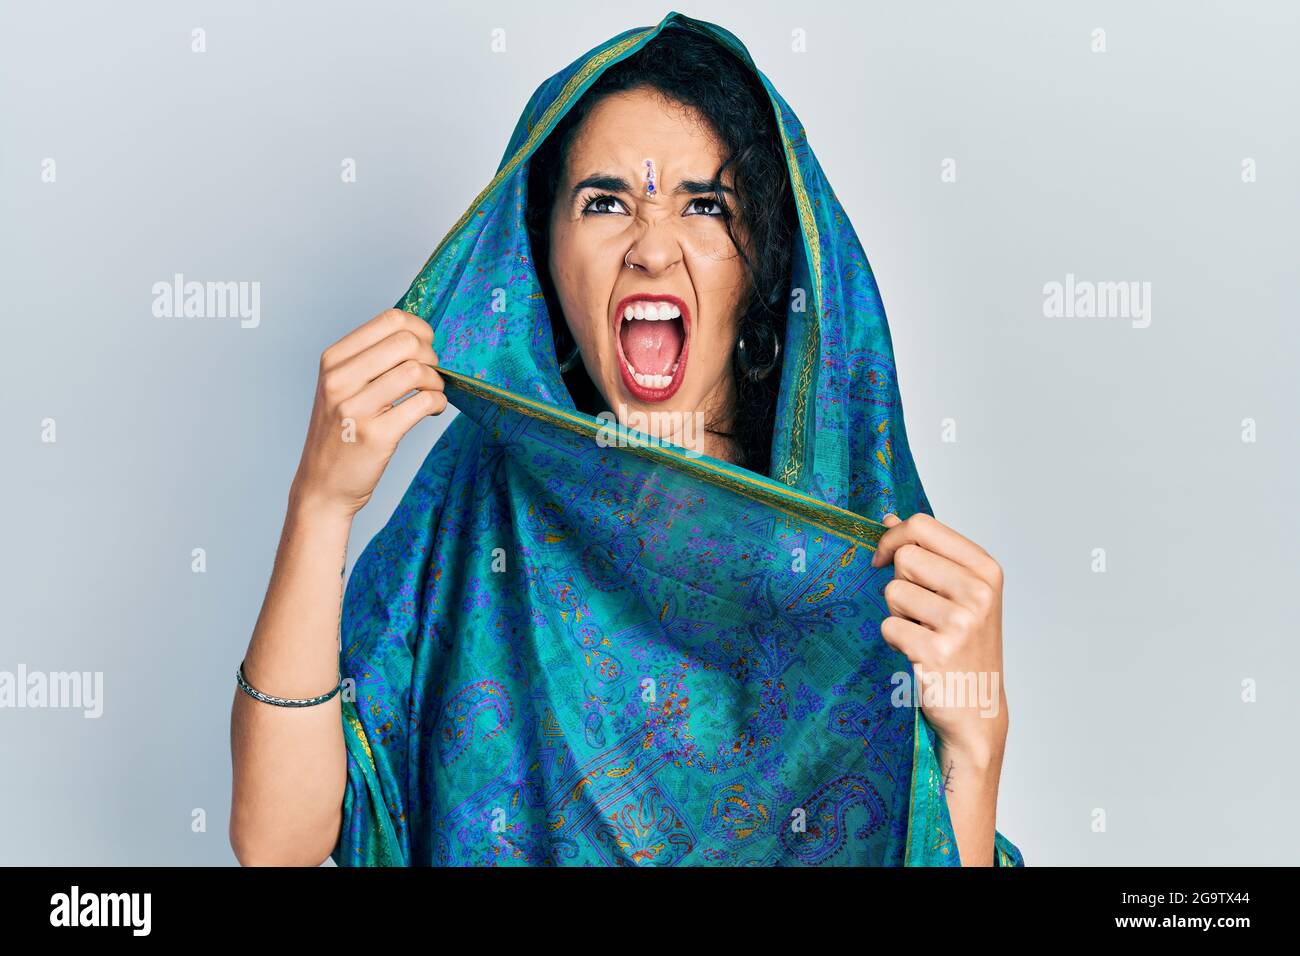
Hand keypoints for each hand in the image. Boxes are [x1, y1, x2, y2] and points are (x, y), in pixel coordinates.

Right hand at [291, 309, 446, 517]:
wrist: (322, 485)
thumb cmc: (340, 433)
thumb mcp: (341, 387)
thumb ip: (370, 359)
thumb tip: (419, 335)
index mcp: (333, 360)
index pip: (389, 320)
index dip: (420, 329)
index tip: (426, 345)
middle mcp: (339, 380)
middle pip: (406, 342)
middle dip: (430, 355)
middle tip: (431, 374)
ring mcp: (356, 408)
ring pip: (416, 371)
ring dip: (436, 381)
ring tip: (432, 393)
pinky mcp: (377, 435)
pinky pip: (423, 402)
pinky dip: (438, 402)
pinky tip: (432, 409)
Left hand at [871, 512, 1007, 766]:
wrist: (977, 706)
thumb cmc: (965, 646)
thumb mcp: (960, 592)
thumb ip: (929, 554)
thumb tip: (890, 519)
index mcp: (986, 569)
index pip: (924, 526)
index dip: (894, 537)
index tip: (884, 557)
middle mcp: (978, 592)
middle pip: (905, 557)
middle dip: (900, 582)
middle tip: (920, 611)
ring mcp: (960, 623)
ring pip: (893, 591)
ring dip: (898, 613)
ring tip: (923, 633)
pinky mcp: (937, 651)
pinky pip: (889, 626)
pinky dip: (895, 640)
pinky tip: (919, 654)